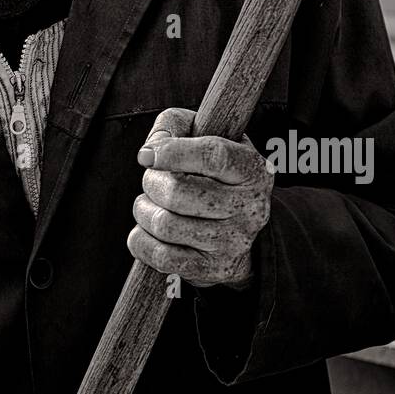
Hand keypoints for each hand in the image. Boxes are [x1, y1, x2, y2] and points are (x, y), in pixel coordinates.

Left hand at [127, 107, 273, 288]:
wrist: (237, 225)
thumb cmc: (213, 171)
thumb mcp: (206, 135)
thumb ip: (175, 124)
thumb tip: (150, 149)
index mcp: (253, 170)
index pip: (213, 156)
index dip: (173, 152)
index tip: (147, 155)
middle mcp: (250, 208)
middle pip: (178, 192)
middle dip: (151, 182)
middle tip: (152, 179)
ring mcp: (233, 242)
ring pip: (165, 224)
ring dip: (143, 210)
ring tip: (149, 203)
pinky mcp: (214, 269)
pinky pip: (161, 257)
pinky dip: (141, 240)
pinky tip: (147, 228)